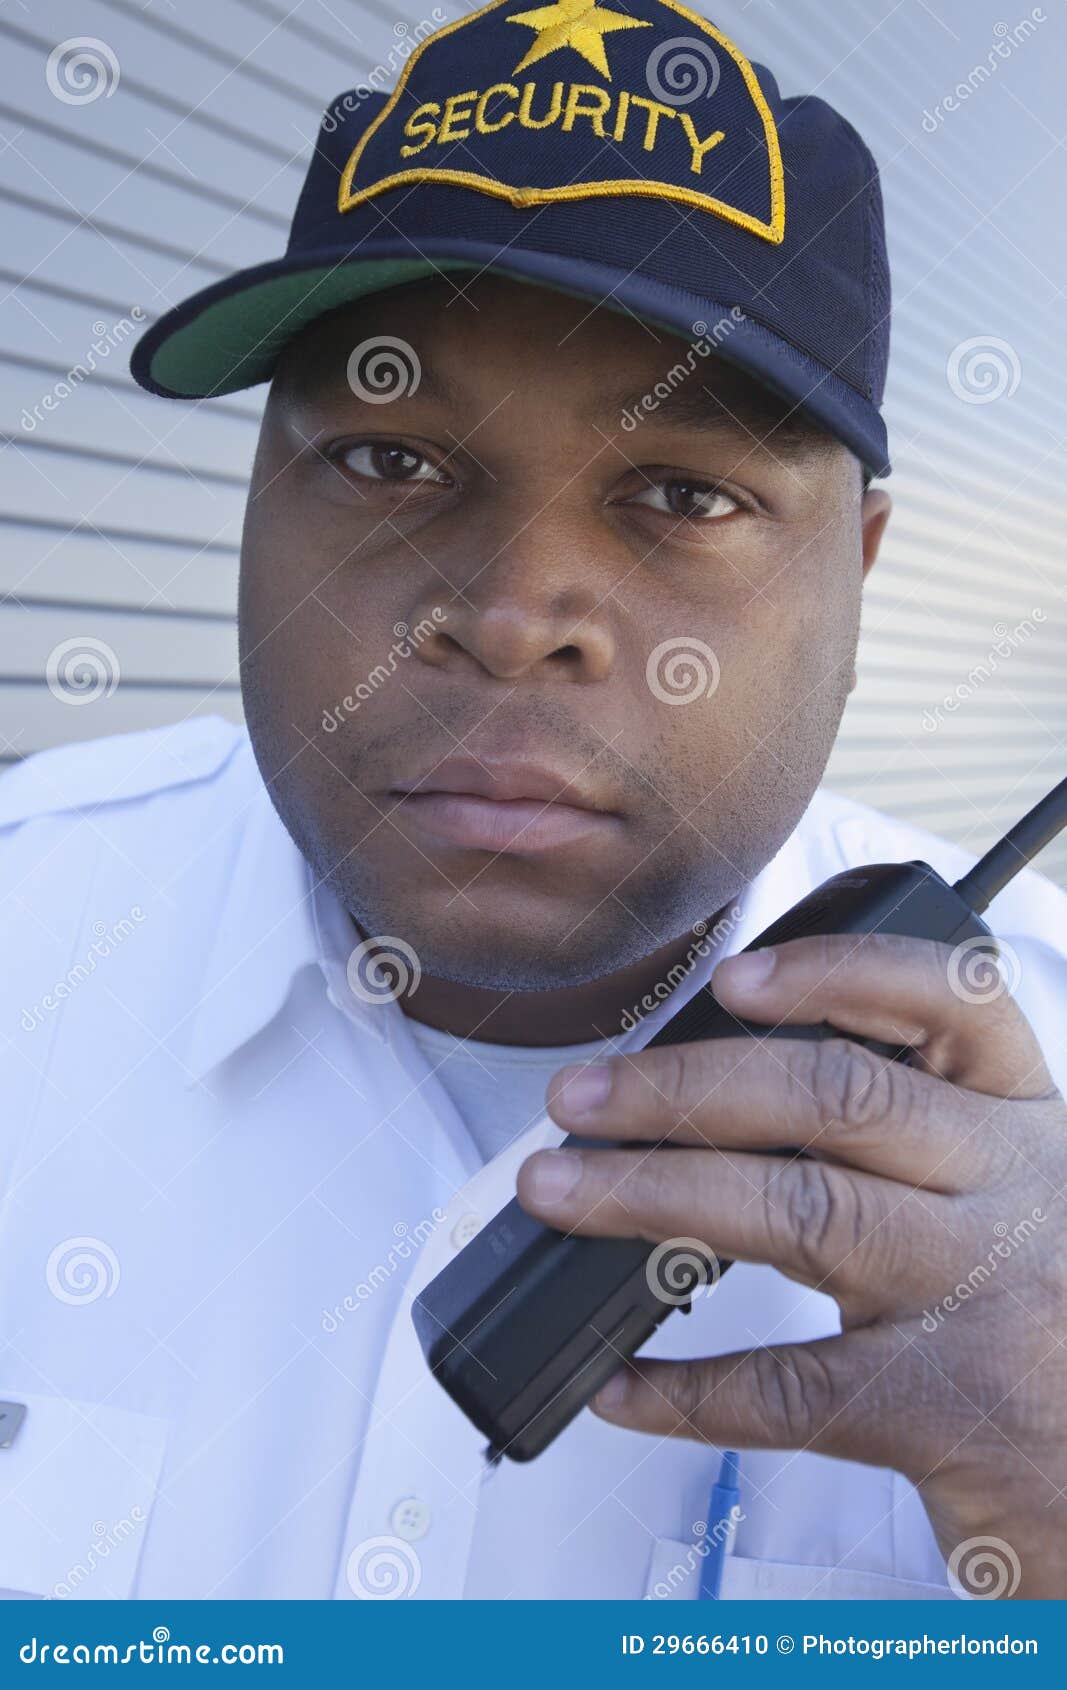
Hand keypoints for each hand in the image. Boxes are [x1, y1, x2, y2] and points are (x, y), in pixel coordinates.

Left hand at [516, 933, 1066, 1597]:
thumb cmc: (1035, 1311)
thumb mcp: (1003, 1190)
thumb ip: (901, 1130)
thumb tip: (708, 1083)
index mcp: (1022, 1118)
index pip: (954, 1000)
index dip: (837, 973)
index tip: (731, 979)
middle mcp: (1010, 1191)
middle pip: (837, 1100)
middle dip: (685, 1087)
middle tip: (577, 1096)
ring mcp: (982, 1298)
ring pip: (802, 1215)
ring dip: (654, 1196)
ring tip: (558, 1191)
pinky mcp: (944, 1410)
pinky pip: (791, 1388)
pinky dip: (686, 1387)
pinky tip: (619, 1380)